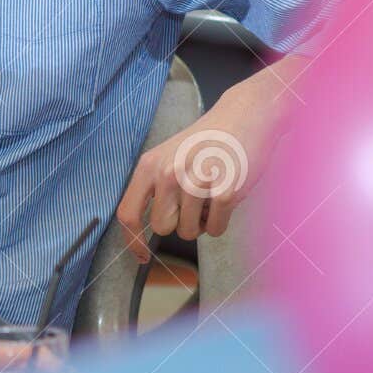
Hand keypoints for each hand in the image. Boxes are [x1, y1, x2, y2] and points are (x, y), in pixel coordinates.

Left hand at [115, 59, 302, 260]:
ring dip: (202, 221)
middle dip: (179, 223)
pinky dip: (221, 221)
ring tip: (211, 193)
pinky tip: (226, 195)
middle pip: (163, 227)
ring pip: (190, 232)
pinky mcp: (225, 192)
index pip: (128, 213)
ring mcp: (197, 183)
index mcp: (149, 166)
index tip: (142, 255)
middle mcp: (169, 174)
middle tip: (194, 202)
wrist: (244, 117)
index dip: (132, 240)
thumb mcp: (168, 155)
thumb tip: (142, 227)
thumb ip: (154, 186)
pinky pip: (215, 230)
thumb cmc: (206, 141)